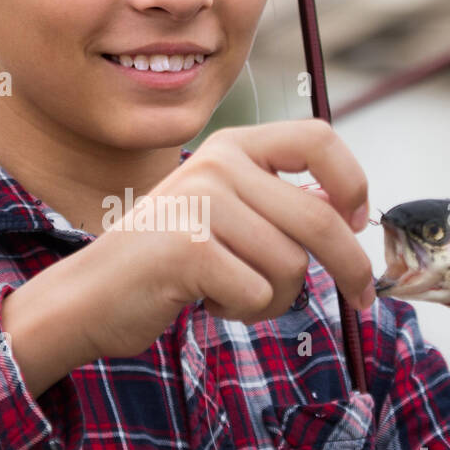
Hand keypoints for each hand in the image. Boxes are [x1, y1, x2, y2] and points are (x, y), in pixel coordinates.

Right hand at [74, 119, 374, 360]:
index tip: (358, 221)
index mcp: (229, 147)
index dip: (353, 181)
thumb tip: (351, 214)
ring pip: (290, 266)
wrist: (88, 296)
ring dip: (272, 298)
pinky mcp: (188, 249)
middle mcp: (216, 165)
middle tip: (361, 300)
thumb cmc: (164, 262)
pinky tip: (205, 300)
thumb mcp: (221, 213)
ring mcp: (199, 204)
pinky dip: (241, 311)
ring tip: (228, 293)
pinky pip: (257, 294)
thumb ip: (276, 205)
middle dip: (350, 266)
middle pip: (319, 218)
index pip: (317, 137)